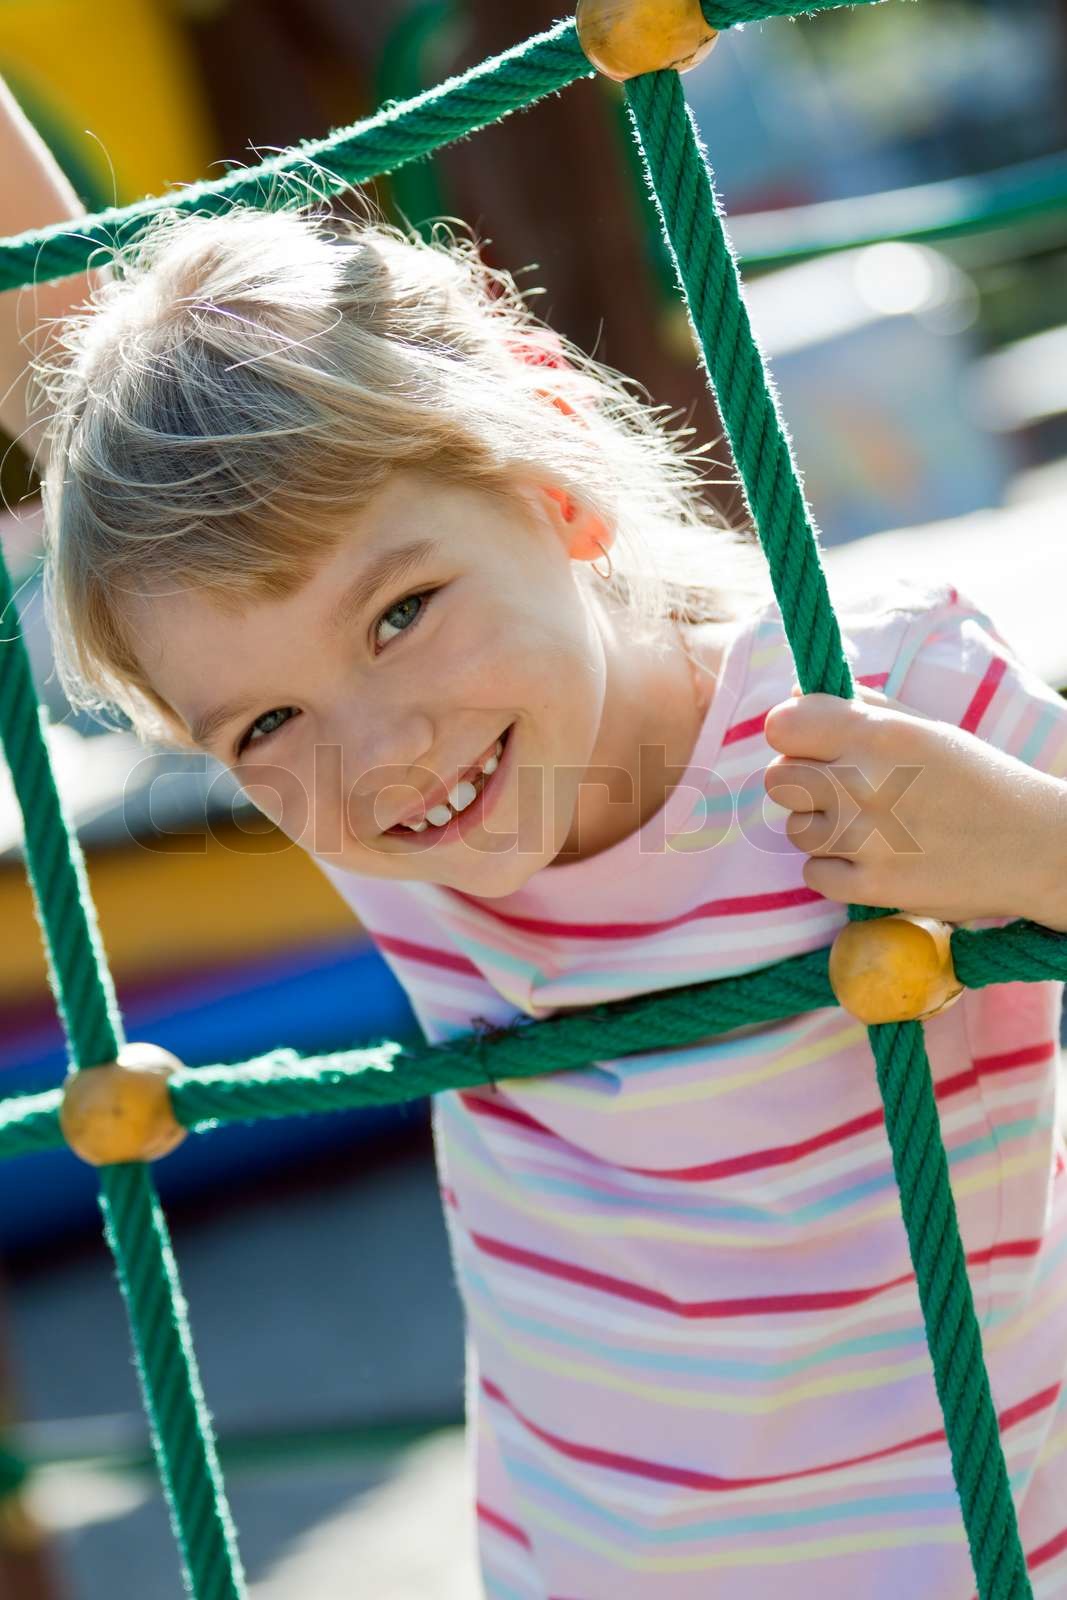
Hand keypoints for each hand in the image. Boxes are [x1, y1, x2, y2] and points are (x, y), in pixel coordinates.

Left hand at [762, 682, 1065, 928]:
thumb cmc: (977, 781)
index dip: (792, 735)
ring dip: (822, 829)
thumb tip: (795, 693)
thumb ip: (859, 709)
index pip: (782, 724)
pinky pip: (812, 874)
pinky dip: (836, 871)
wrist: (1034, 848)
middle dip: (804, 783)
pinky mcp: (870, 888)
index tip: (812, 746)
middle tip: (842, 792)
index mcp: (879, 735)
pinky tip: (874, 860)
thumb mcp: (925, 730)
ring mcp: (864, 839)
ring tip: (870, 828)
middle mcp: (864, 783)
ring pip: (795, 828)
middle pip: (778, 778)